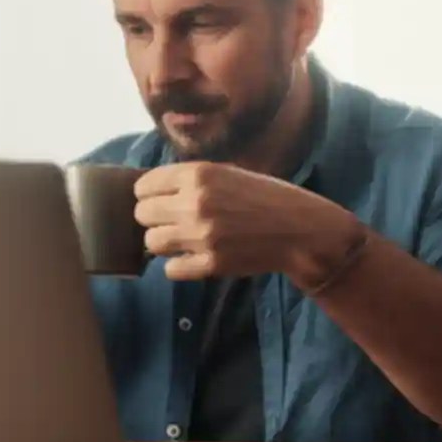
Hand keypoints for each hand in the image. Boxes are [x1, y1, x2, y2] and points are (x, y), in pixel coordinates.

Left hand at [133, 162, 357, 281]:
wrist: (299, 230)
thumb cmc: (265, 196)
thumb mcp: (227, 172)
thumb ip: (191, 179)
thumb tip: (151, 190)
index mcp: (198, 174)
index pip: (144, 186)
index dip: (148, 194)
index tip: (159, 200)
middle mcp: (195, 203)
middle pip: (142, 214)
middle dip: (153, 218)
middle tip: (170, 221)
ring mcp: (201, 236)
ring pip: (152, 243)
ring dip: (163, 242)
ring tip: (181, 239)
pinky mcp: (211, 264)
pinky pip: (171, 269)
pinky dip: (178, 265)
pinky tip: (192, 257)